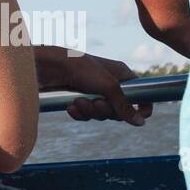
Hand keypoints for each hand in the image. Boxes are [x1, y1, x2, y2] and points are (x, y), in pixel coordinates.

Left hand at [36, 47, 151, 126]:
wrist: (48, 66)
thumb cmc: (80, 68)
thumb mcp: (107, 85)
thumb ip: (124, 105)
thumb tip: (141, 122)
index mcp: (122, 75)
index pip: (141, 95)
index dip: (141, 108)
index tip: (137, 116)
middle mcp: (110, 83)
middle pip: (120, 110)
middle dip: (106, 110)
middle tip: (96, 102)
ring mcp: (94, 92)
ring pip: (102, 114)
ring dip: (90, 111)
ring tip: (79, 101)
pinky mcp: (80, 99)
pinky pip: (87, 115)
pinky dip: (79, 113)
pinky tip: (70, 106)